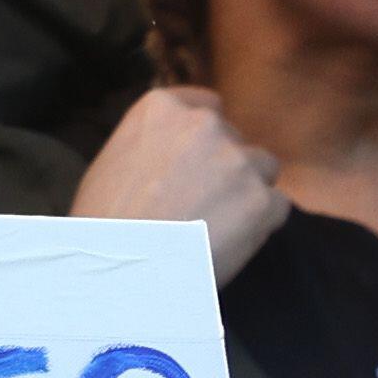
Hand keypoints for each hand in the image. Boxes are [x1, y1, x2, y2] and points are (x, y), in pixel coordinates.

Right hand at [74, 87, 292, 285]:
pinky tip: (228, 242)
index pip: (206, 105)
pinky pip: (276, 207)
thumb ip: (153, 144)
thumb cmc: (102, 224)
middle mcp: (204, 124)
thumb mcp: (113, 162)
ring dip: (247, 192)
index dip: (205, 137)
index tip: (196, 161)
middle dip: (224, 167)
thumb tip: (175, 154)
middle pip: (235, 140)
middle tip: (199, 203)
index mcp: (161, 108)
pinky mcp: (263, 200)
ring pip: (262, 169)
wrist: (119, 272)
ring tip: (216, 225)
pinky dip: (259, 225)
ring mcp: (238, 161)